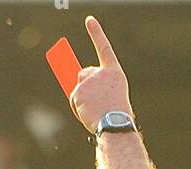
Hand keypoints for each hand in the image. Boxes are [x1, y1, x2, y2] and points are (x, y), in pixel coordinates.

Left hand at [69, 17, 133, 133]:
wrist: (115, 126)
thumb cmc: (117, 116)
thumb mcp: (113, 97)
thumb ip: (98, 87)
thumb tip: (76, 84)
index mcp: (114, 74)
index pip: (104, 49)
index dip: (97, 34)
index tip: (90, 20)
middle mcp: (100, 73)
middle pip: (84, 74)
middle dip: (85, 86)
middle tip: (96, 103)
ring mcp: (88, 80)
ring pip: (78, 87)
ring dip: (82, 99)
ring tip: (96, 112)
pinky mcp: (78, 90)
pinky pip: (73, 99)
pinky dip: (78, 108)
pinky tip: (89, 114)